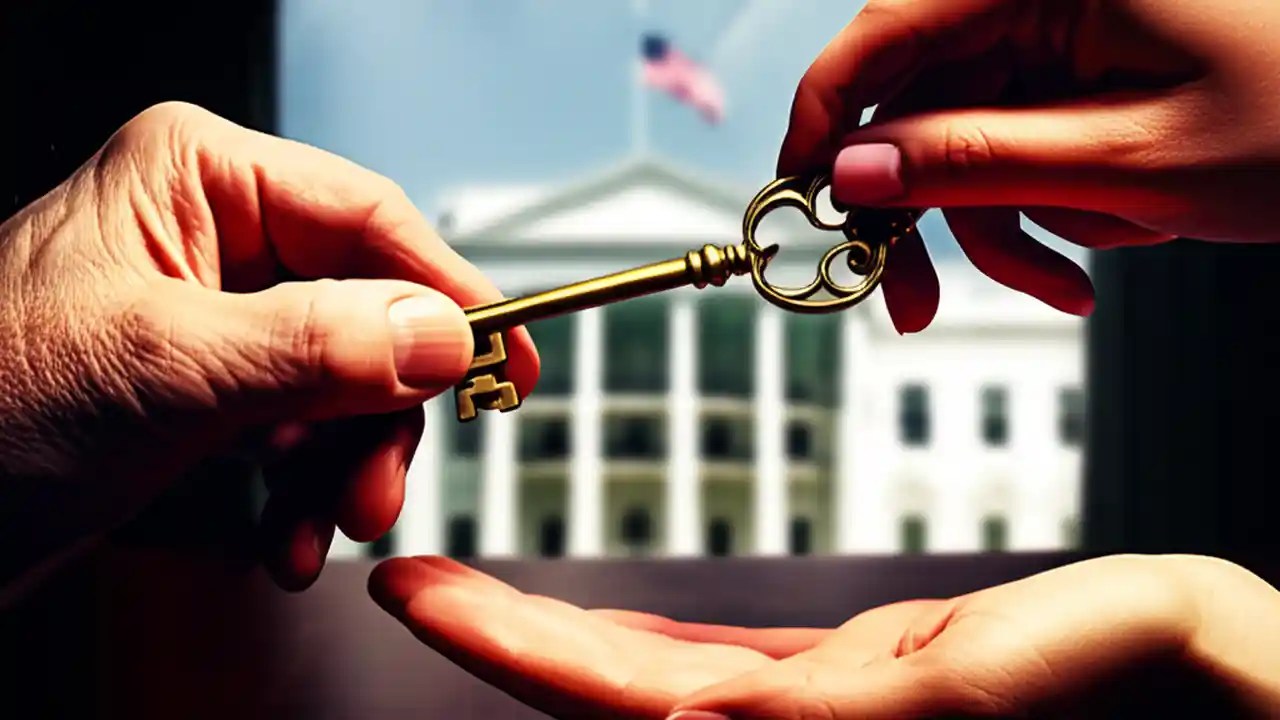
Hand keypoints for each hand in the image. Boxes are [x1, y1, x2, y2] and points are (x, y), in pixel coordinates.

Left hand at [0, 102, 537, 595]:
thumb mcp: (165, 369)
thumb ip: (319, 344)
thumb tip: (442, 333)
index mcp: (201, 178)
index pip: (371, 219)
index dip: (450, 294)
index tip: (506, 362)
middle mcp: (215, 237)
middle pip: (369, 311)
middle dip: (380, 411)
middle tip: (380, 485)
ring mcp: (215, 317)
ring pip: (344, 382)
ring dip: (344, 467)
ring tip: (321, 528)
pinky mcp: (207, 388)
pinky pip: (301, 429)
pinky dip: (304, 492)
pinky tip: (281, 537)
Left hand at [369, 554, 1279, 718]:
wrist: (1208, 675)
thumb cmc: (1134, 682)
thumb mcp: (985, 686)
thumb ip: (847, 711)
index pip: (621, 702)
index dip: (512, 649)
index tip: (421, 596)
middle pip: (613, 685)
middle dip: (506, 630)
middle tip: (413, 574)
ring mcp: (822, 707)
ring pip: (659, 669)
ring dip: (564, 627)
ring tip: (479, 583)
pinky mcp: (861, 675)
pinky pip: (732, 657)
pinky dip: (658, 636)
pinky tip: (615, 623)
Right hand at [783, 0, 1279, 332]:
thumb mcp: (1131, 157)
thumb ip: (975, 157)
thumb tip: (853, 169)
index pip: (882, 34)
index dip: (824, 122)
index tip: (801, 204)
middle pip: (919, 101)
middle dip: (922, 211)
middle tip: (912, 304)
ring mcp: (1069, 32)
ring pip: (970, 138)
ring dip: (1002, 224)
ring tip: (1068, 282)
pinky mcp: (1090, 69)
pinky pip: (1024, 143)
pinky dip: (1047, 208)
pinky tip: (1103, 246)